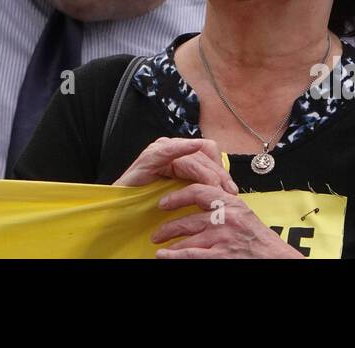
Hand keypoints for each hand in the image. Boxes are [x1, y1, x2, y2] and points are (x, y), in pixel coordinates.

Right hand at [113, 137, 237, 193]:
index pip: (207, 152)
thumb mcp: (181, 190)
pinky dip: (182, 148)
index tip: (231, 190)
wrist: (123, 208)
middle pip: (203, 155)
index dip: (221, 169)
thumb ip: (198, 183)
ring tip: (214, 190)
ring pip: (192, 158)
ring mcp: (159, 151)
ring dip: (206, 174)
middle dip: (218, 175)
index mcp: (179, 152)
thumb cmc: (150, 200)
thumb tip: (225, 187)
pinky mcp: (149, 158)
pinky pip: (168, 151)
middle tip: (227, 194)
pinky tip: (193, 147)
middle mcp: (170, 147)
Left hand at [152, 183, 303, 258]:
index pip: (198, 191)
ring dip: (171, 243)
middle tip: (157, 231)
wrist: (279, 259)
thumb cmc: (262, 241)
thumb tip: (204, 203)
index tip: (164, 202)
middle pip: (188, 219)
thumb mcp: (245, 215)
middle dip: (169, 226)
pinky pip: (190, 255)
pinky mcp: (220, 255)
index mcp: (231, 203)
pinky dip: (174, 256)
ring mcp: (222, 237)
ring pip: (187, 239)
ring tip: (159, 246)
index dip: (177, 196)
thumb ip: (226, 207)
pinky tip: (164, 256)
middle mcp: (226, 218)